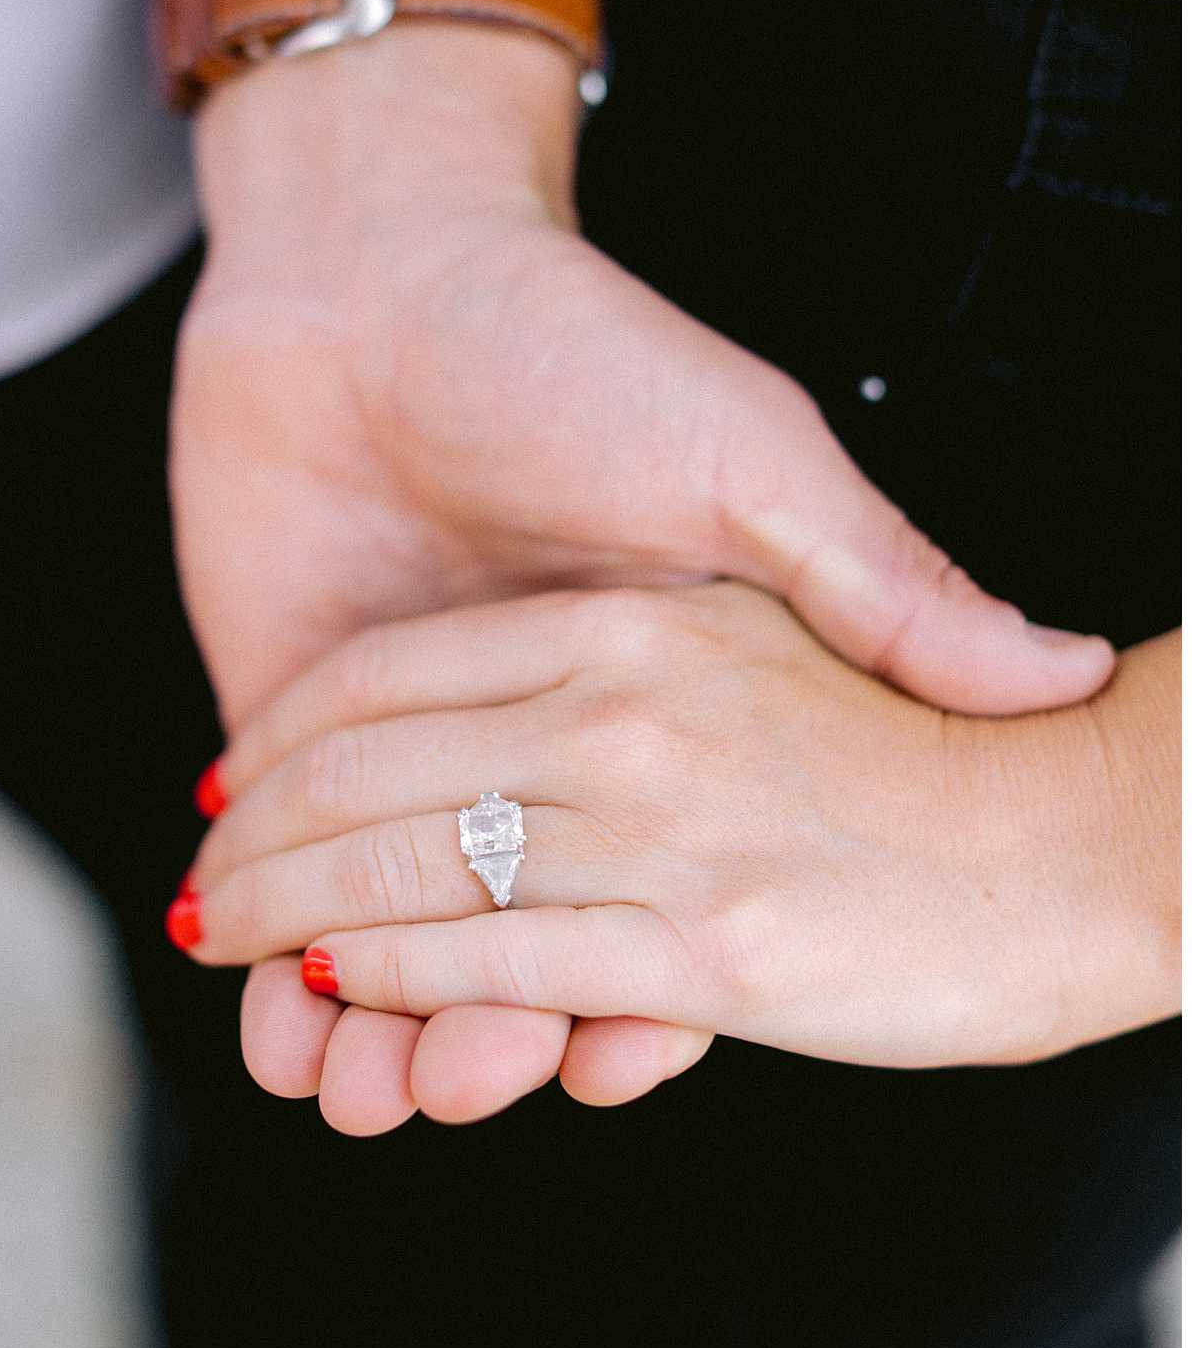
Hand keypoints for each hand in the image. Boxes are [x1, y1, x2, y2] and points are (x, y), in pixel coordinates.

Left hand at [169, 25, 1114, 1126]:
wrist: (381, 252)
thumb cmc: (574, 344)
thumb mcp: (747, 457)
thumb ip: (874, 579)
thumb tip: (1060, 672)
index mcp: (632, 682)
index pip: (619, 866)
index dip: (600, 970)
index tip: (595, 1063)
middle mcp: (529, 719)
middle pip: (495, 902)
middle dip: (459, 1015)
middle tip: (443, 1095)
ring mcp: (408, 713)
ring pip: (397, 903)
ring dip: (371, 1013)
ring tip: (368, 1096)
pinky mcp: (288, 699)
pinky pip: (299, 842)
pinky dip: (299, 957)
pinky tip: (299, 1037)